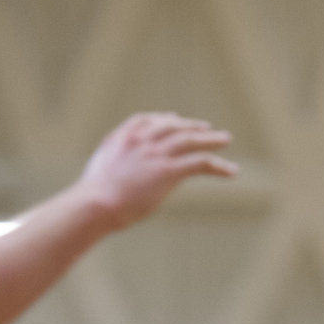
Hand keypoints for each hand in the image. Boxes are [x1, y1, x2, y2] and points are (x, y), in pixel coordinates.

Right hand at [78, 112, 237, 229]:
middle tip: (206, 128)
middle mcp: (140, 140)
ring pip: (190, 140)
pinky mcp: (169, 170)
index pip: (145, 120)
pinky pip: (200, 163)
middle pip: (172, 126)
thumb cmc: (92, 200)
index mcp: (121, 138)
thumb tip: (115, 179)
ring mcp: (156, 153)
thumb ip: (112, 168)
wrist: (95, 204)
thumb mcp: (99, 175)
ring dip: (210, 139)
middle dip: (190, 126)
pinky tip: (230, 171)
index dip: (163, 119)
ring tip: (225, 140)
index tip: (175, 119)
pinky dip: (218, 165)